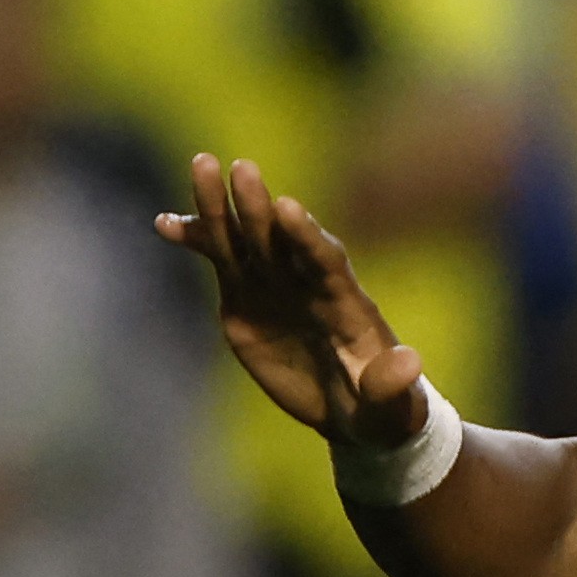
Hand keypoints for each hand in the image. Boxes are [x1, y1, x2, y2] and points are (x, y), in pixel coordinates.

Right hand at [155, 153, 428, 448]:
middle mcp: (308, 283)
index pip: (326, 261)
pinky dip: (196, 240)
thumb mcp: (394, 408)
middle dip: (261, 206)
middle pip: (282, 238)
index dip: (307, 236)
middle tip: (242, 168)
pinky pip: (220, 261)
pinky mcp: (247, 297)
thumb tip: (411, 365)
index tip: (287, 208)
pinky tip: (165, 223)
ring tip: (201, 165)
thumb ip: (394, 386)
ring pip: (245, 238)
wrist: (354, 411)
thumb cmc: (383, 410)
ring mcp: (275, 286)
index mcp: (347, 303)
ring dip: (222, 205)